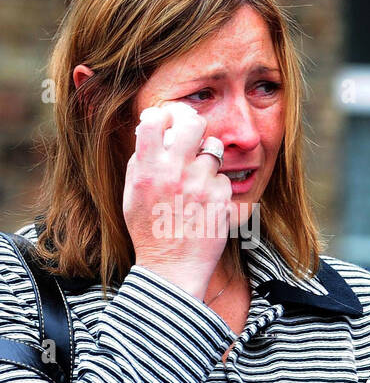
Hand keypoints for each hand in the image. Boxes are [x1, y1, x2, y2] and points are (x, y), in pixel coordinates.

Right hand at [122, 102, 232, 297]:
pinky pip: (224, 179)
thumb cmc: (150, 232)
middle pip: (193, 123)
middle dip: (195, 125)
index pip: (154, 120)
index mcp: (147, 168)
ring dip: (208, 160)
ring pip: (214, 150)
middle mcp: (174, 171)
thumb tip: (152, 131)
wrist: (172, 267)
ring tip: (198, 179)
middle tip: (194, 135)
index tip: (169, 120)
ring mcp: (200, 183)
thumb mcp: (133, 194)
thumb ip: (142, 163)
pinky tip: (207, 205)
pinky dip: (218, 188)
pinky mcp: (221, 198)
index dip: (164, 115)